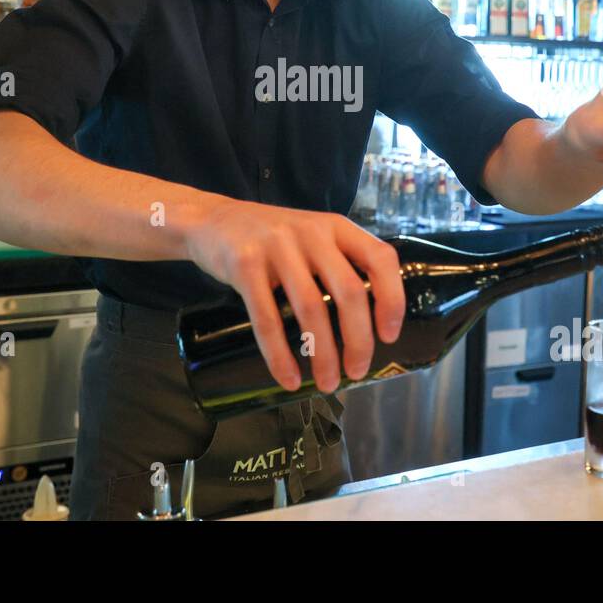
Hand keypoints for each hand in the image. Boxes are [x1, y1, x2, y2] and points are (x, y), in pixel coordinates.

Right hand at [183, 199, 404, 394]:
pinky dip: (279, 355)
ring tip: (327, 383)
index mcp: (335, 227)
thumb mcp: (311, 236)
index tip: (389, 336)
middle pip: (349, 292)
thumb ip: (337, 263)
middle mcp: (311, 232)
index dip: (391, 299)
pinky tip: (289, 378)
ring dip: (323, 354)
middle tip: (357, 371)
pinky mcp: (245, 265)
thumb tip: (367, 323)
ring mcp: (277, 246)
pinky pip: (267, 318)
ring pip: (311, 309)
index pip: (380, 258)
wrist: (211, 220)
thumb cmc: (270, 237)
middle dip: (358, 340)